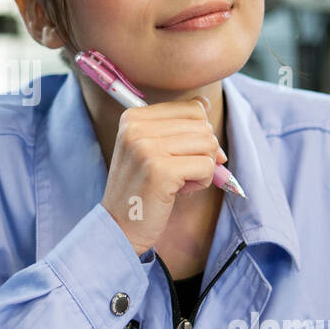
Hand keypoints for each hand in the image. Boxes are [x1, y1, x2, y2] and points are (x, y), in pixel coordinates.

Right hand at [101, 95, 226, 254]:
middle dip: (202, 153)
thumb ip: (177, 124)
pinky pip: (206, 166)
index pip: (191, 108)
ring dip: (203, 168)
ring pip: (208, 144)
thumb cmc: (141, 188)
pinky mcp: (161, 170)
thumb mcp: (152, 148)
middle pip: (203, 126)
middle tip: (180, 173)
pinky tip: (179, 191)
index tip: (183, 155)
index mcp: (133, 117)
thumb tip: (205, 103)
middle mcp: (137, 128)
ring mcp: (147, 147)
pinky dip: (202, 182)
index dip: (199, 134)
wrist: (120, 225)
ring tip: (178, 182)